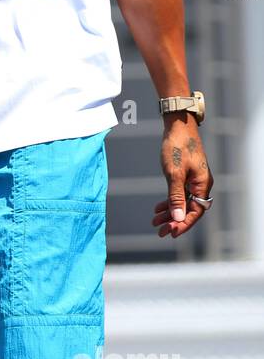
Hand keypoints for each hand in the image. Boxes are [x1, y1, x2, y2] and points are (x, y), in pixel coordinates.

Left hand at [153, 117, 213, 237]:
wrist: (177, 126)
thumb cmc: (177, 147)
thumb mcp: (174, 174)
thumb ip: (176, 197)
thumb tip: (178, 218)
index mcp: (202, 184)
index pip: (195, 211)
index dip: (183, 224)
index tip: (170, 233)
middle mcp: (201, 184)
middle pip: (189, 209)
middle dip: (174, 221)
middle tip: (159, 232)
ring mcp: (193, 179)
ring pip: (182, 202)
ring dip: (169, 213)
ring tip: (154, 221)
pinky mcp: (186, 175)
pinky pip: (179, 193)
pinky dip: (168, 201)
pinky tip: (157, 208)